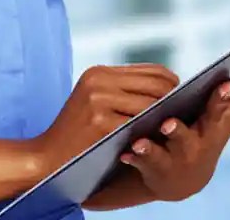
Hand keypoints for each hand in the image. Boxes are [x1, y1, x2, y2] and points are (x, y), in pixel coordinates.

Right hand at [30, 64, 179, 171]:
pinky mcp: (101, 122)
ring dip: (164, 120)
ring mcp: (99, 100)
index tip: (182, 102)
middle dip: (174, 103)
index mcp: (99, 72)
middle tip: (182, 120)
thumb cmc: (78, 134)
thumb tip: (171, 90)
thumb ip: (125, 92)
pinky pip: (140, 126)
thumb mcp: (95, 102)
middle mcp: (99, 81)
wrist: (47, 158)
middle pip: (158, 86)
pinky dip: (151, 135)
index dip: (174, 86)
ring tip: (170, 131)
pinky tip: (155, 144)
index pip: (153, 71)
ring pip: (153, 106)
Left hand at [120, 60, 229, 201]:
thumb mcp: (220, 117)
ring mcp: (183, 155)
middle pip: (215, 117)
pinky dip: (138, 155)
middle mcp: (206, 139)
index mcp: (221, 122)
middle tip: (223, 86)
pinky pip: (146, 160)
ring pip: (180, 142)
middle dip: (220, 101)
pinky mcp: (158, 167)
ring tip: (166, 122)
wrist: (177, 181)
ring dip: (175, 131)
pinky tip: (128, 151)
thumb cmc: (201, 135)